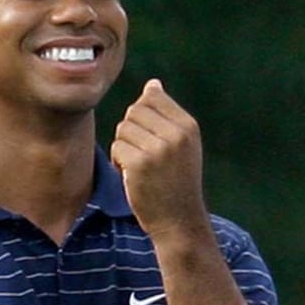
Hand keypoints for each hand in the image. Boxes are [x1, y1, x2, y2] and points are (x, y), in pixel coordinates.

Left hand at [111, 79, 209, 238]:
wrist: (179, 221)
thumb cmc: (178, 181)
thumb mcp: (183, 145)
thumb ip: (167, 114)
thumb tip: (152, 84)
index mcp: (188, 126)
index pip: (152, 97)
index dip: (143, 117)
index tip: (153, 139)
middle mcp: (176, 134)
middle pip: (134, 111)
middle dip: (132, 131)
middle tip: (145, 155)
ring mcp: (158, 149)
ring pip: (123, 129)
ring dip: (124, 147)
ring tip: (140, 166)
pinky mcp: (139, 164)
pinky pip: (116, 147)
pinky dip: (119, 162)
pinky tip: (132, 176)